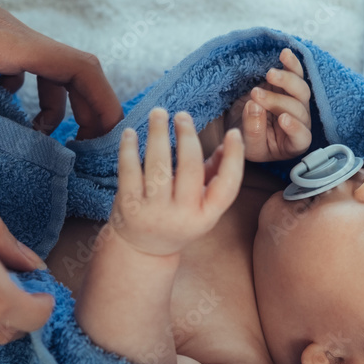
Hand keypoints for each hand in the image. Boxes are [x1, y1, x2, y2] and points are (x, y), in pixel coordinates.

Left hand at [0, 0, 121, 186]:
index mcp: (10, 43)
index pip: (81, 69)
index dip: (102, 104)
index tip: (97, 139)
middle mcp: (12, 34)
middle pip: (72, 68)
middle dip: (86, 107)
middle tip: (78, 145)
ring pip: (44, 66)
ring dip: (52, 100)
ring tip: (37, 134)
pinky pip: (16, 61)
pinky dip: (21, 88)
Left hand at [111, 108, 244, 256]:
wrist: (142, 249)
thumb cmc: (177, 218)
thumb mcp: (201, 204)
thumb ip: (215, 175)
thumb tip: (229, 144)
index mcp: (205, 216)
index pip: (228, 186)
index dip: (235, 158)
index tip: (233, 133)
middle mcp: (182, 216)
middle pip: (190, 168)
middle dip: (187, 136)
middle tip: (183, 116)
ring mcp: (154, 212)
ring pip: (158, 165)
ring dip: (158, 133)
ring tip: (159, 113)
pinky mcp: (129, 207)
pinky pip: (129, 171)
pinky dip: (129, 149)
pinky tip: (131, 133)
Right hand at [226, 48, 311, 161]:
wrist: (240, 124)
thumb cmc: (247, 139)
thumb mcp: (247, 143)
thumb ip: (253, 130)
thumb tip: (255, 107)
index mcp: (293, 143)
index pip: (302, 137)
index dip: (295, 127)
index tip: (282, 119)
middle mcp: (301, 122)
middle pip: (298, 110)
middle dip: (276, 101)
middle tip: (255, 95)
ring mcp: (297, 102)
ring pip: (301, 90)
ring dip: (286, 80)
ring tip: (269, 75)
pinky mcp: (289, 85)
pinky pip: (296, 73)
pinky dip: (292, 63)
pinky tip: (285, 54)